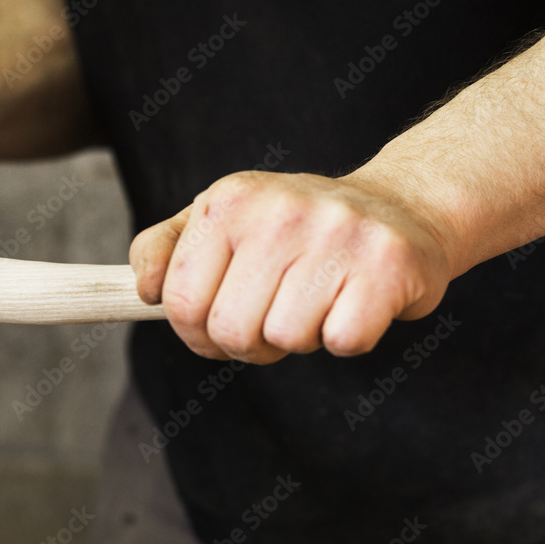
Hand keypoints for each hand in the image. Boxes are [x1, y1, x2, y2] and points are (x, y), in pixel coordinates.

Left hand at [129, 171, 452, 363]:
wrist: (399, 208)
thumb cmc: (295, 228)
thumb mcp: (221, 220)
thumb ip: (165, 250)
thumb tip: (145, 291)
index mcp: (228, 201)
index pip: (180, 303)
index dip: (196, 332)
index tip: (221, 320)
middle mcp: (279, 210)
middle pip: (230, 331)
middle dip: (250, 340)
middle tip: (277, 310)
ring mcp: (335, 234)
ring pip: (285, 339)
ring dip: (300, 337)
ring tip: (319, 298)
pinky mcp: (386, 265)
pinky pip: (342, 342)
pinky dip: (347, 337)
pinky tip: (354, 301)